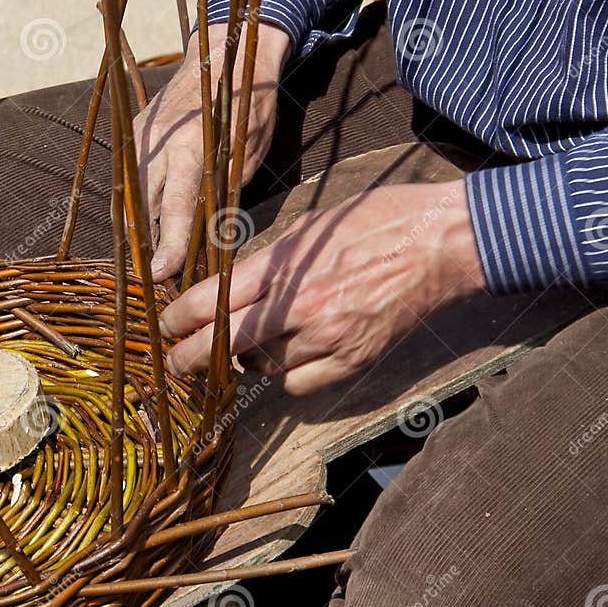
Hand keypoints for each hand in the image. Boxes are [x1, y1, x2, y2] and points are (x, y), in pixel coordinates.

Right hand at [134, 22, 290, 280]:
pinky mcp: (134, 134)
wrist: (223, 55)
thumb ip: (223, 194)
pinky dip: (145, 199)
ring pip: (137, 197)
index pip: (176, 208)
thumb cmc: (247, 106)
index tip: (160, 273)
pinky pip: (134, 178)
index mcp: (192, 147)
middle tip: (169, 273)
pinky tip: (160, 214)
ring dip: (148, 223)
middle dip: (154, 243)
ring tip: (165, 248)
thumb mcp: (248, 156)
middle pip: (147, 209)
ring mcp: (141, 137)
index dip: (169, 245)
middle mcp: (157, 143)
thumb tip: (210, 241)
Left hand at [160, 180, 485, 394]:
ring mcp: (328, 338)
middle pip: (224, 345)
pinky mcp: (353, 361)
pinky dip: (284, 375)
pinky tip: (290, 355)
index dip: (179, 320)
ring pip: (261, 368)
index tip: (166, 328)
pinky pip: (297, 385)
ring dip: (247, 360)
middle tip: (175, 363)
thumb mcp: (308, 228)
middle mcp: (300, 307)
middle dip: (190, 359)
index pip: (211, 302)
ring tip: (252, 343)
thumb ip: (266, 263)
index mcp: (284, 266)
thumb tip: (228, 291)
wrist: (441, 243)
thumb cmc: (374, 222)